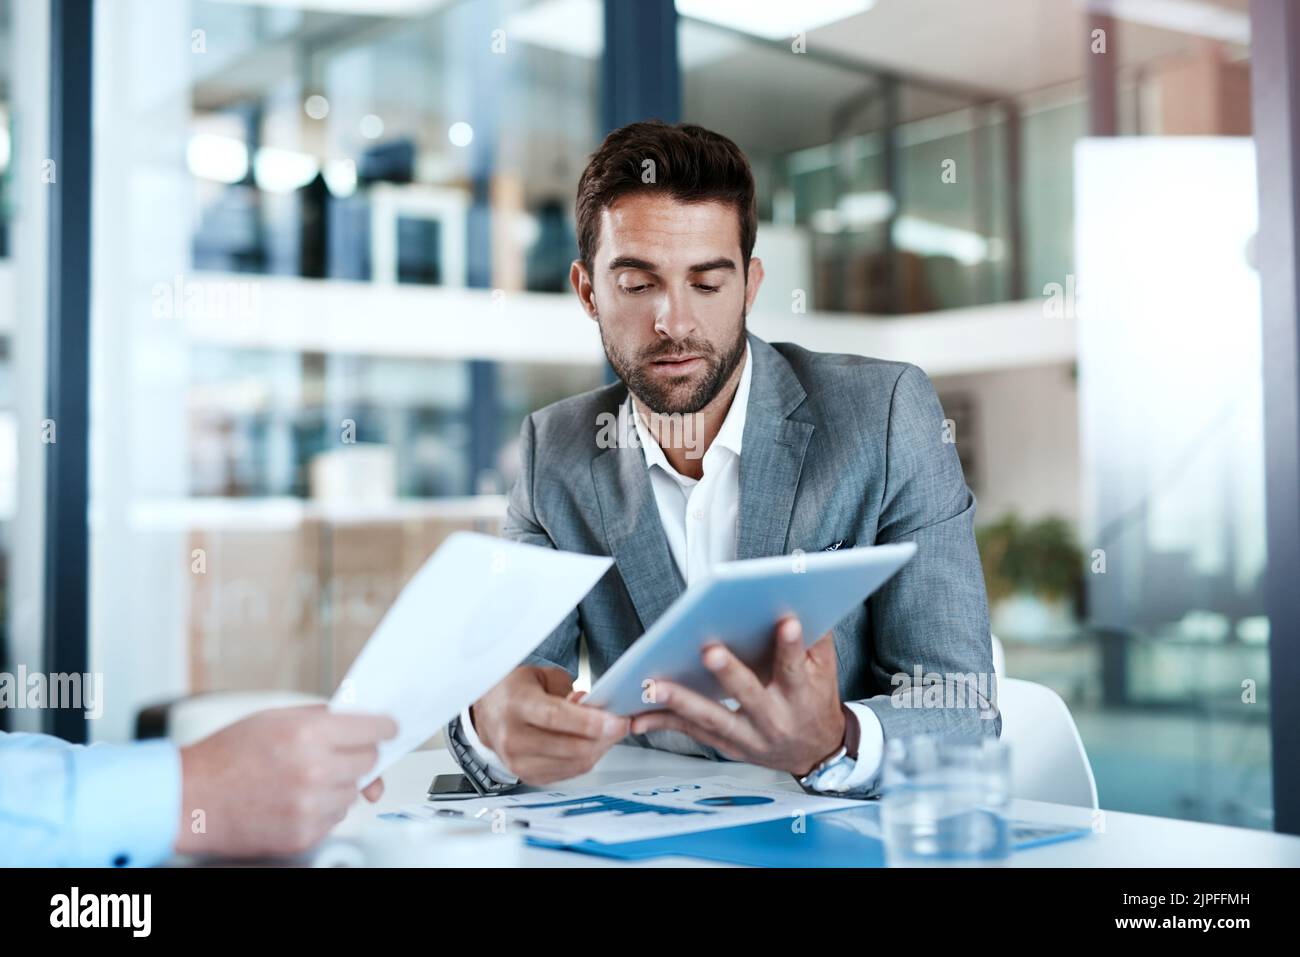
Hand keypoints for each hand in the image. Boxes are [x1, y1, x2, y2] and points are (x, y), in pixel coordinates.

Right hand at [175, 705, 397, 858]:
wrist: (189, 798)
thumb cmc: (226, 756)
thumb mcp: (275, 717)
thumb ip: (322, 718)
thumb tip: (361, 724)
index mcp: (308, 734)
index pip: (373, 729)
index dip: (384, 728)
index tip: (390, 729)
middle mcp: (314, 769)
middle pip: (370, 761)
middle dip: (360, 755)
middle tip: (338, 753)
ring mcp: (311, 805)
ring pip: (354, 792)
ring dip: (339, 784)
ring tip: (303, 778)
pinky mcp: (305, 834)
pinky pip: (336, 817)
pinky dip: (323, 808)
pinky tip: (294, 799)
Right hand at [470, 665, 629, 785]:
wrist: (488, 714)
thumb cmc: (515, 691)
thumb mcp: (541, 676)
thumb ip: (568, 691)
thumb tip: (593, 708)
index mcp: (516, 705)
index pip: (556, 717)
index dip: (590, 721)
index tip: (616, 721)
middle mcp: (514, 737)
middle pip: (569, 746)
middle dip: (604, 737)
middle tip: (621, 724)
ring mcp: (518, 762)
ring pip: (573, 763)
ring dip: (599, 749)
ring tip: (609, 733)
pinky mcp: (528, 776)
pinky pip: (569, 773)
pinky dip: (587, 759)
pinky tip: (593, 744)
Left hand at [628, 616, 846, 776]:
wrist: (815, 752)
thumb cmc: (815, 702)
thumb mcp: (825, 670)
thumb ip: (813, 636)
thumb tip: (799, 595)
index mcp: (800, 695)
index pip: (794, 667)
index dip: (790, 645)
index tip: (786, 621)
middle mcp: (774, 718)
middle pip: (749, 695)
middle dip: (728, 673)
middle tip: (709, 650)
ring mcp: (749, 736)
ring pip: (712, 718)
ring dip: (681, 701)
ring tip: (654, 687)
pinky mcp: (728, 745)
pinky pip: (693, 732)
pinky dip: (664, 723)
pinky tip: (639, 717)